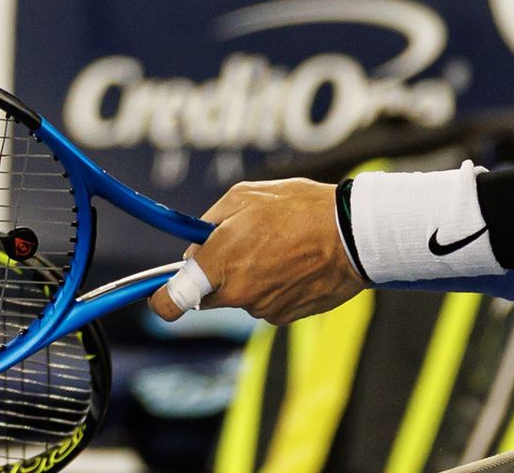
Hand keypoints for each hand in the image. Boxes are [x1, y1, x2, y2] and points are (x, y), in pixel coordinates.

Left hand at [150, 179, 365, 325]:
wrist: (353, 235)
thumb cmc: (299, 208)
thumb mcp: (245, 196)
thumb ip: (210, 223)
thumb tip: (197, 246)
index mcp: (220, 263)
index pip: (172, 301)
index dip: (162, 300)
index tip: (160, 295)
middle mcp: (238, 293)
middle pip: (209, 295)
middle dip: (217, 275)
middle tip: (241, 245)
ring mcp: (264, 309)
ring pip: (242, 297)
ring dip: (250, 277)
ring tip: (280, 246)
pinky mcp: (287, 317)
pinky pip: (268, 302)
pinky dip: (275, 286)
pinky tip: (295, 262)